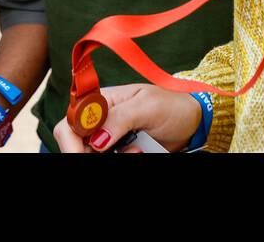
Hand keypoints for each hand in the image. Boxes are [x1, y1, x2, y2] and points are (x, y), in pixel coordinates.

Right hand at [52, 84, 201, 152]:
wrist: (192, 122)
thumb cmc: (171, 105)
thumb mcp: (147, 106)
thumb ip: (119, 118)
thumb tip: (96, 140)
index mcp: (100, 103)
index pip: (71, 122)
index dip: (72, 141)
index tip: (90, 151)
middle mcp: (100, 122)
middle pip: (76, 146)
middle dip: (92, 154)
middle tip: (115, 153)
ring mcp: (109, 141)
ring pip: (94, 155)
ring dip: (114, 158)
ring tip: (139, 151)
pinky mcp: (120, 153)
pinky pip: (110, 159)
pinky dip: (124, 159)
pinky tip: (140, 153)